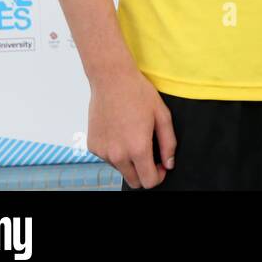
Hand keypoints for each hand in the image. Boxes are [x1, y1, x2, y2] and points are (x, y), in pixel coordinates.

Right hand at [87, 65, 176, 188]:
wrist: (111, 79)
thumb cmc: (138, 94)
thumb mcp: (162, 116)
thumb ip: (169, 144)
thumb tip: (169, 164)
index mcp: (137, 148)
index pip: (148, 182)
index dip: (158, 176)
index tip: (161, 165)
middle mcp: (118, 155)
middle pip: (134, 181)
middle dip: (144, 172)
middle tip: (151, 154)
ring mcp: (102, 151)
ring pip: (120, 169)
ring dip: (129, 161)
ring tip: (133, 135)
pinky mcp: (92, 146)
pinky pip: (108, 158)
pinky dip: (115, 151)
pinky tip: (120, 132)